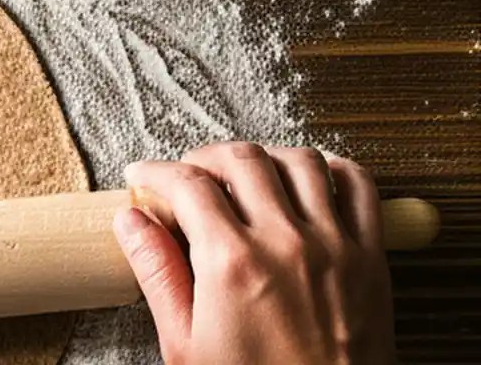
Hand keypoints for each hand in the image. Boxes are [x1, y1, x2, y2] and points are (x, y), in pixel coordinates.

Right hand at [113, 142, 394, 364]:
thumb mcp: (185, 343)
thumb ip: (157, 274)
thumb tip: (129, 221)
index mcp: (232, 263)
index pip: (187, 184)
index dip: (157, 172)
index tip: (144, 178)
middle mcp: (286, 242)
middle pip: (241, 159)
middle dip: (204, 157)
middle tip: (188, 175)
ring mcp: (335, 245)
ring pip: (299, 161)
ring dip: (264, 156)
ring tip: (243, 173)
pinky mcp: (371, 258)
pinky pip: (359, 187)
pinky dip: (333, 168)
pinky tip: (309, 177)